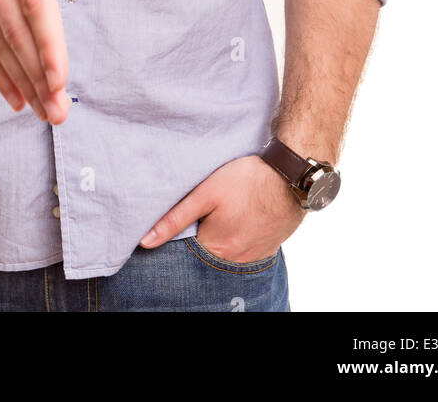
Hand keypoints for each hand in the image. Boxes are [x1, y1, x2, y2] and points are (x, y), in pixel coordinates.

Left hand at [139, 154, 304, 261]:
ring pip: (227, 252)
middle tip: (207, 212)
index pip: (186, 253)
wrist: (291, 176)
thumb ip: (175, 218)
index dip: (180, 237)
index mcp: (216, 249)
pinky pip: (245, 249)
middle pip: (207, 254)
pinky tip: (241, 219)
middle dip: (201, 237)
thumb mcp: (205, 193)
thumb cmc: (247, 180)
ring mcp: (253, 257)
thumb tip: (146, 242)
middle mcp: (235, 261)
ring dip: (221, 238)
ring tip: (225, 213)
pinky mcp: (267, 249)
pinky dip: (239, 238)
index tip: (182, 221)